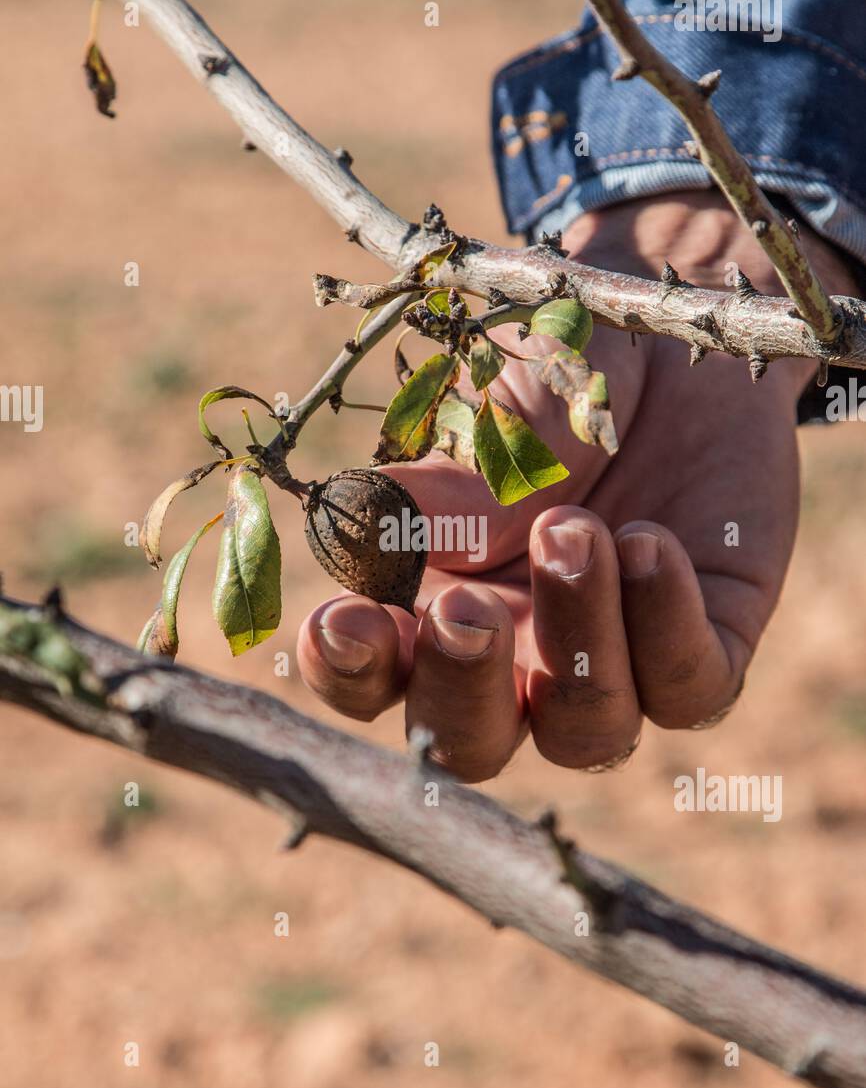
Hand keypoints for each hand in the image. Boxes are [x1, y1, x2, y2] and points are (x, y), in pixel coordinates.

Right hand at [297, 192, 857, 780]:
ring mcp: (612, 663)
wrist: (687, 343)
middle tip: (462, 608)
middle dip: (460, 690)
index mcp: (434, 604)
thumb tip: (358, 519)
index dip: (346, 671)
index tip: (345, 618)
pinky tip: (651, 539)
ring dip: (573, 644)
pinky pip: (687, 690)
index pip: (371, 678)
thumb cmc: (566, 377)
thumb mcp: (501, 414)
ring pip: (586, 735)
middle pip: (471, 745)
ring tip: (573, 530)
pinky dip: (663, 624)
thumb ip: (448, 483)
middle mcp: (518, 658)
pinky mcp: (705, 648)